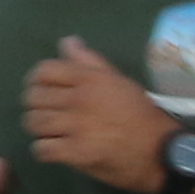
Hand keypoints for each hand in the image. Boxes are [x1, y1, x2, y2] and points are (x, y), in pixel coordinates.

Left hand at [21, 36, 180, 192]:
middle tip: (46, 114)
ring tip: (49, 133)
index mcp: (89, 78)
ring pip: (34, 122)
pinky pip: (42, 149)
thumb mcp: (119, 81)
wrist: (161, 151)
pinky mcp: (76, 152)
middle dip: (35, 107)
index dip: (36, 81)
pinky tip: (54, 150)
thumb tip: (67, 41)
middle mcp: (79, 99)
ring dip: (38, 129)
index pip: (44, 71)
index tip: (43, 90)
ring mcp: (76, 126)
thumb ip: (90, 62)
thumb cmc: (142, 114)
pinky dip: (43, 150)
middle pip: (34, 98)